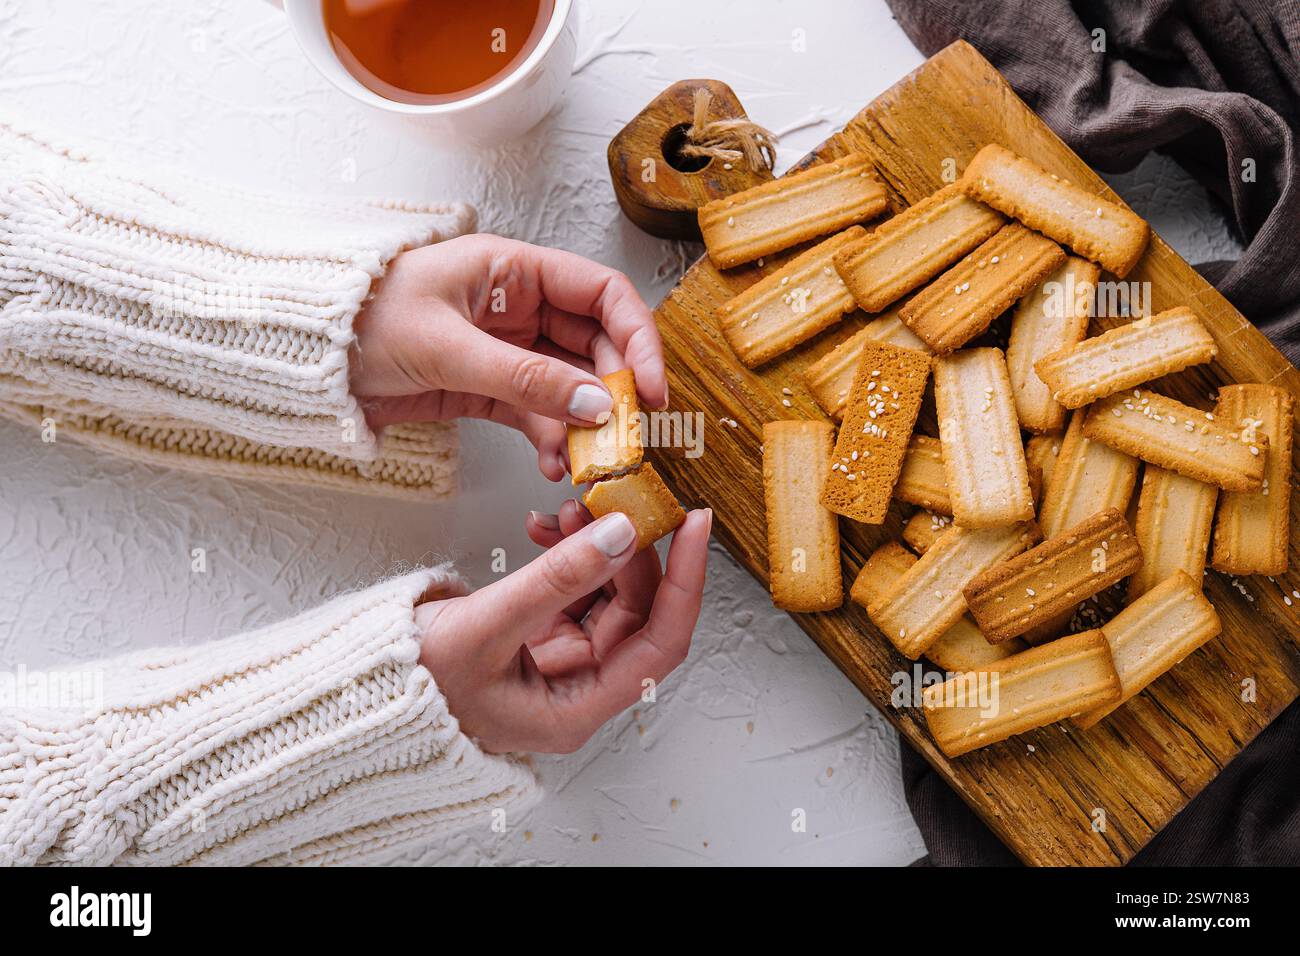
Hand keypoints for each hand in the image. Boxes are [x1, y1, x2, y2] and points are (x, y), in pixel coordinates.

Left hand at [351, 234, 667, 480]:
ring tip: (587, 462)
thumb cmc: (362, 324)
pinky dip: (552, 440)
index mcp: (514, 270)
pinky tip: (552, 465)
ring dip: (585, 425)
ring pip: (571, 386)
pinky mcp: (490, 389)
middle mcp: (520, 305)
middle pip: (595, 345)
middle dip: (615, 392)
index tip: (651, 388)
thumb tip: (597, 404)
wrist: (306, 362)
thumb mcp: (447, 347)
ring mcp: (507, 350)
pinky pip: (539, 414)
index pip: (601, 294)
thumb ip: (525, 378)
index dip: (636, 337)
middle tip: (624, 438)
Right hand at [416, 503, 710, 752]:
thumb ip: (557, 578)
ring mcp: (561, 663)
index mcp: (576, 709)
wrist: (360, 687)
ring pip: (609, 593)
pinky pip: (576, 587)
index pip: (659, 644)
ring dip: (596, 547)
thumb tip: (622, 534)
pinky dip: (568, 554)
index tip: (695, 527)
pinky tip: (545, 528)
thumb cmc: (411, 683)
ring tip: (569, 511)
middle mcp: (578, 689)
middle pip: (637, 612)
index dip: (684, 584)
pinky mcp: (541, 637)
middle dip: (628, 551)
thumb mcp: (487, 625)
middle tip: (613, 501)